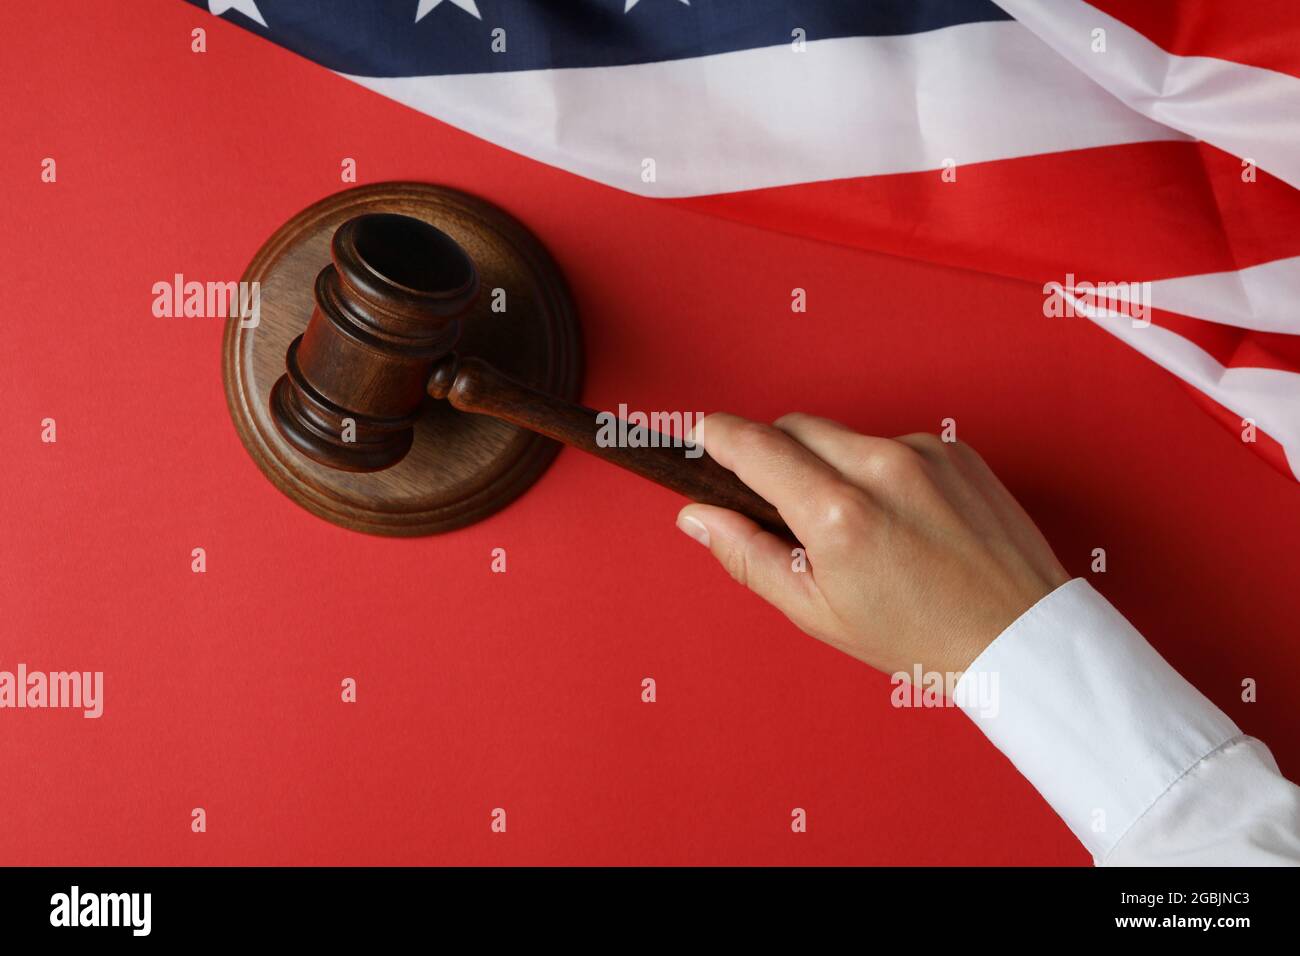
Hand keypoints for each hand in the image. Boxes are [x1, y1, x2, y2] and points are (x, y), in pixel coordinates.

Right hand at [676, 413, 1069, 675]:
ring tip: (858, 526)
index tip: (699, 437)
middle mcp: (880, 468)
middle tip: (781, 505)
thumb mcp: (818, 612)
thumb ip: (747, 556)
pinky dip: (879, 470)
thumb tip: (696, 517)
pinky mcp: (955, 448)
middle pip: (794, 427)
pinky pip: (891, 443)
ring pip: (843, 437)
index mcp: (838, 515)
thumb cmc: (920, 636)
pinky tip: (902, 518)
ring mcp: (923, 452)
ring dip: (830, 465)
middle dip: (773, 453)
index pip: (753, 446)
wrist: (1020, 635)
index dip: (716, 436)